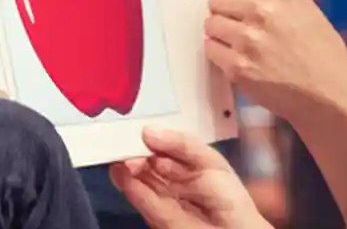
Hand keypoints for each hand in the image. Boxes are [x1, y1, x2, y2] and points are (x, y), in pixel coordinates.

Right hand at [110, 127, 271, 228]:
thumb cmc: (229, 198)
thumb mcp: (209, 162)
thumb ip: (180, 144)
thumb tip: (147, 131)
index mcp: (186, 165)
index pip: (162, 148)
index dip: (150, 139)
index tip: (137, 130)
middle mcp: (172, 180)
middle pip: (148, 164)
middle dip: (135, 153)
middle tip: (122, 143)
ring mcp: (164, 198)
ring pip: (141, 180)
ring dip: (127, 169)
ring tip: (116, 155)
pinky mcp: (158, 216)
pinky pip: (141, 199)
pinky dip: (129, 186)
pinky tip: (119, 172)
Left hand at [188, 0, 346, 130]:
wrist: (334, 98)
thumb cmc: (317, 50)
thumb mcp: (299, 8)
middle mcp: (264, 7)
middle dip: (226, 12)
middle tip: (252, 30)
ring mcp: (251, 38)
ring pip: (210, 24)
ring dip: (223, 36)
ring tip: (256, 50)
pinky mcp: (240, 67)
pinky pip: (210, 50)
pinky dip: (223, 58)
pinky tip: (251, 66)